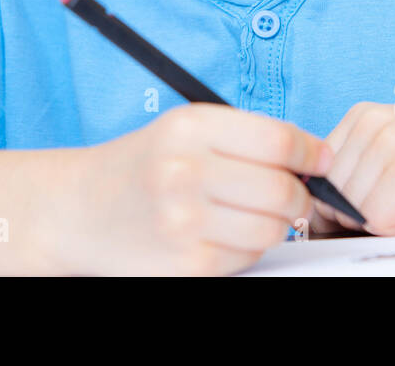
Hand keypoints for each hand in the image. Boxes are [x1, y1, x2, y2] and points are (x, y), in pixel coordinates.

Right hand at [51, 103, 333, 274]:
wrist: (77, 210)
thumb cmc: (140, 166)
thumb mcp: (183, 129)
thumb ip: (246, 135)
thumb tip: (316, 154)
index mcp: (188, 128)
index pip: (278, 138)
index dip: (309, 151)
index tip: (318, 158)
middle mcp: (184, 172)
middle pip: (283, 188)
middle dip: (297, 193)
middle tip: (288, 193)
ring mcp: (184, 223)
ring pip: (273, 228)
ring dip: (275, 224)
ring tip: (250, 213)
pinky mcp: (187, 265)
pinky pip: (249, 258)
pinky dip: (247, 249)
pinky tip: (222, 235)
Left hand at [303, 101, 394, 236]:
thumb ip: (351, 182)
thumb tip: (305, 216)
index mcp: (361, 117)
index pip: (316, 180)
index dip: (347, 205)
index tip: (389, 197)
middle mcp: (372, 121)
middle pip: (330, 198)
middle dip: (366, 215)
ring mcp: (392, 140)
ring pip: (353, 214)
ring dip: (390, 221)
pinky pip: (378, 222)